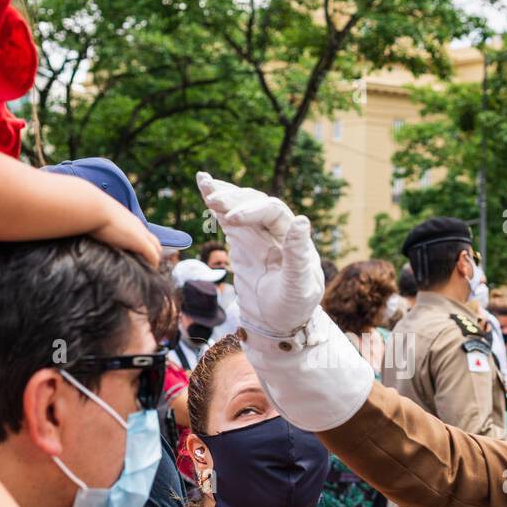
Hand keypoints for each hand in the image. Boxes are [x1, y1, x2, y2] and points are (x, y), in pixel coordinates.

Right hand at [93, 198, 161, 267]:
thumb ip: (100, 228)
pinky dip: (153, 265)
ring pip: (157, 250)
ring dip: (153, 262)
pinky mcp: (141, 242)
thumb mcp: (98, 220)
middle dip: (152, 256)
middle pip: (155, 243)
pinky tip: (147, 274)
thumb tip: (88, 234)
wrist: (93, 208)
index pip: (144, 235)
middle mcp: (138, 227)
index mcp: (129, 221)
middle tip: (146, 270)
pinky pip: (153, 256)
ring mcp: (141, 234)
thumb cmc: (90, 213)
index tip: (140, 258)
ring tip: (147, 275)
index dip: (144, 247)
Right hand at [195, 172, 321, 336]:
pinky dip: (216, 204)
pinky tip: (204, 185)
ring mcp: (258, 235)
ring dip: (224, 195)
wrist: (278, 324)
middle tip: (214, 201)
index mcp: (294, 237)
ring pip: (241, 206)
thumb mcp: (298, 287)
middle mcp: (277, 230)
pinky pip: (228, 218)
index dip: (251, 210)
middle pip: (255, 202)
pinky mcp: (242, 242)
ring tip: (205, 183)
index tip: (229, 219)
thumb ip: (298, 256)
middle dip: (234, 200)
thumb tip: (303, 220)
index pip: (273, 211)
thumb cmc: (293, 308)